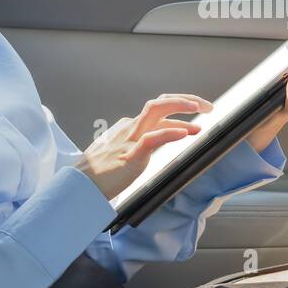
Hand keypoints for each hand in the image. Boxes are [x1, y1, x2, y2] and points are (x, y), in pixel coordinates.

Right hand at [75, 93, 213, 202]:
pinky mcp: (130, 156)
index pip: (159, 112)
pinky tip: (185, 133)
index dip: (181, 113)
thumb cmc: (99, 174)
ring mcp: (129, 140)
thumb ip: (139, 145)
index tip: (197, 119)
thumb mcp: (122, 153)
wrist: (79, 186)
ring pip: (156, 111)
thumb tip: (156, 142)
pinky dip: (170, 132)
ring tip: (201, 111)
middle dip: (186, 100)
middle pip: (159, 103)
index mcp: (129, 128)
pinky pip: (152, 139)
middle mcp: (130, 128)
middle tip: (208, 106)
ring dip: (181, 107)